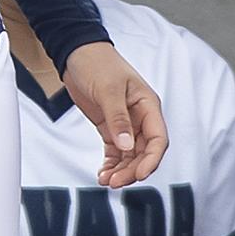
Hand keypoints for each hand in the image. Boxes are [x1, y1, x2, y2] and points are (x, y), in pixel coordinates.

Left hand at [62, 42, 168, 187]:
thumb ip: (118, 118)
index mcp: (147, 105)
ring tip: (106, 181)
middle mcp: (140, 117)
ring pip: (130, 155)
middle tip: (115, 182)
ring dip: (121, 170)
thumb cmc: (97, 63)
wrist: (76, 54)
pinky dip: (111, 165)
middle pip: (144, 152)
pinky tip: (102, 174)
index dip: (152, 159)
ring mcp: (125, 123)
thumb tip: (126, 147)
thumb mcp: (108, 89)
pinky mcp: (110, 128)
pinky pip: (115, 152)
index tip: (139, 175)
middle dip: (132, 169)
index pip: (158, 139)